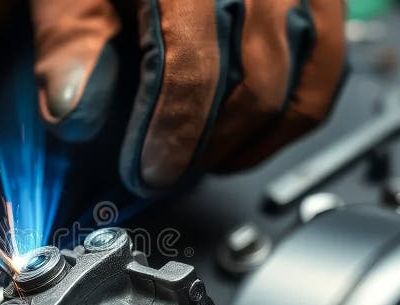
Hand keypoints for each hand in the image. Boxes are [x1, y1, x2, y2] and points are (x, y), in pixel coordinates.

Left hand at [32, 0, 345, 195]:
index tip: (152, 171)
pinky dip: (296, 111)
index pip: (191, 64)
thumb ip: (70, 37)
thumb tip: (72, 111)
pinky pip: (329, 64)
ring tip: (212, 159)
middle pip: (255, 84)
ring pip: (300, 83)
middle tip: (173, 169)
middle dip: (212, 144)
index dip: (172, 132)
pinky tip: (255, 132)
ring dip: (256, 138)